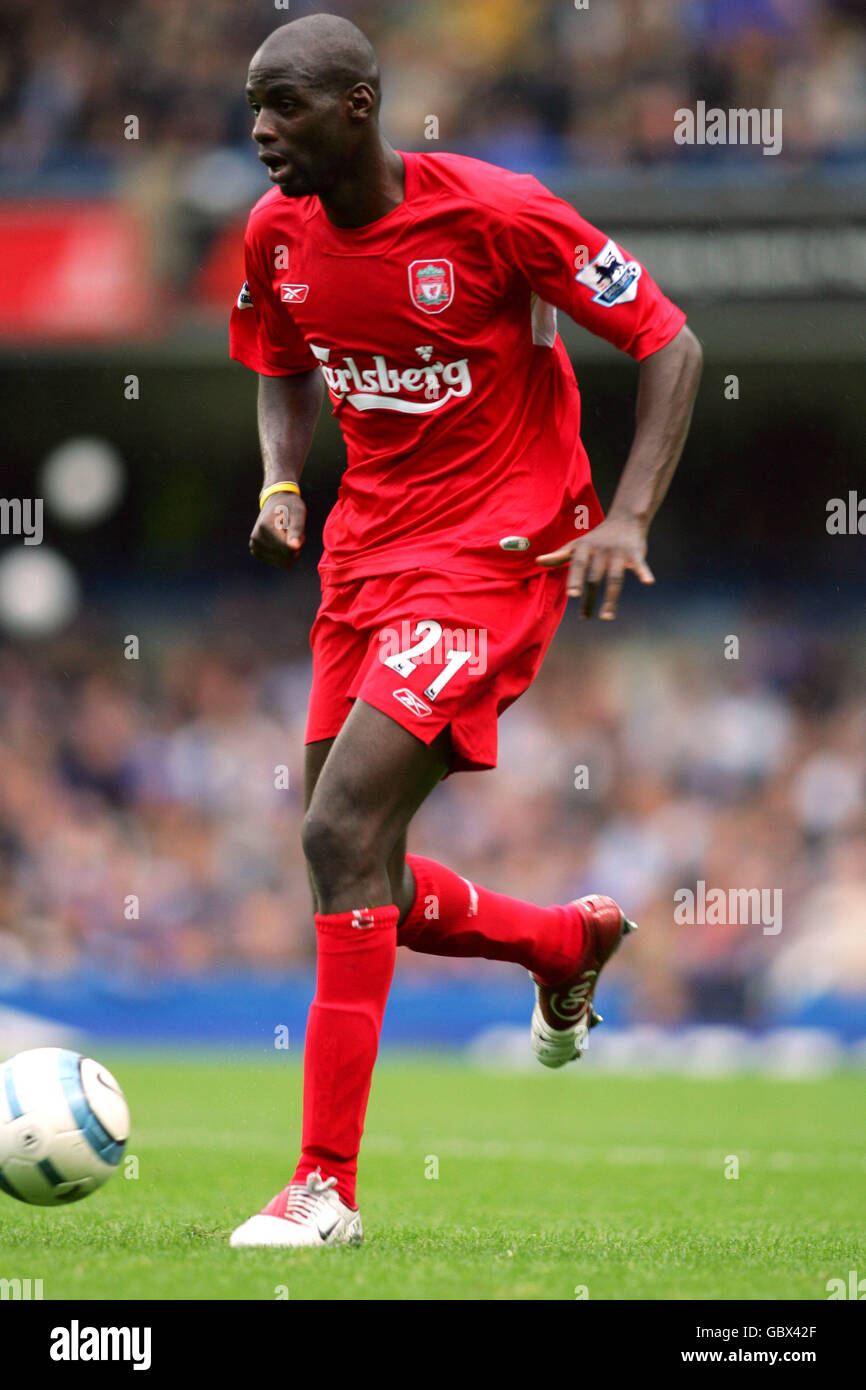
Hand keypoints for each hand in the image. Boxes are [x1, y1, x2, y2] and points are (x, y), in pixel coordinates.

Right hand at [249, 492, 305, 568]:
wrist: (275, 503)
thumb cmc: (289, 506)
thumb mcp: (298, 512)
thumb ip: (297, 529)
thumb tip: (294, 547)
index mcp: (265, 527)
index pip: (288, 550)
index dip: (299, 541)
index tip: (296, 527)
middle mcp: (256, 538)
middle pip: (287, 558)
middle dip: (294, 546)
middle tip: (292, 531)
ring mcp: (254, 546)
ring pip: (284, 562)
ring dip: (290, 551)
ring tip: (287, 534)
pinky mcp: (256, 552)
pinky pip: (279, 563)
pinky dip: (284, 554)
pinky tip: (281, 540)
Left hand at [536, 513, 653, 619]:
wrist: (625, 519)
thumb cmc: (597, 537)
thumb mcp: (577, 544)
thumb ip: (559, 556)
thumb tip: (538, 561)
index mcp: (585, 547)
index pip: (579, 565)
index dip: (576, 579)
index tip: (573, 595)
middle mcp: (601, 550)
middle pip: (595, 578)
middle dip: (589, 598)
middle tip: (585, 617)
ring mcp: (619, 552)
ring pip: (615, 579)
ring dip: (611, 599)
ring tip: (606, 618)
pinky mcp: (636, 554)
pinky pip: (640, 565)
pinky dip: (644, 573)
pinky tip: (648, 582)